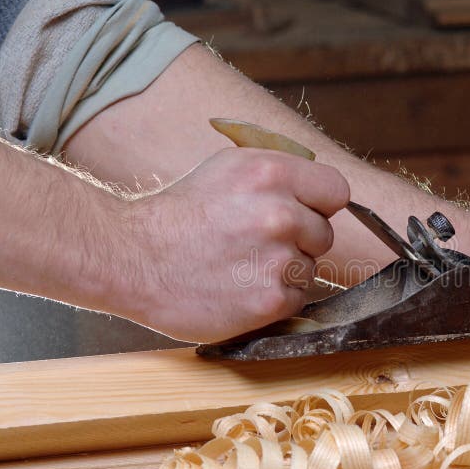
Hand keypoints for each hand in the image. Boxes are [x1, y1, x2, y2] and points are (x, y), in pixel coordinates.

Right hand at [115, 147, 349, 342]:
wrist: (132, 257)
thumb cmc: (180, 213)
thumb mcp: (228, 168)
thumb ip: (279, 174)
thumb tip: (318, 189)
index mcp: (272, 172)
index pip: (337, 190)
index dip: (319, 204)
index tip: (303, 213)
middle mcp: (280, 214)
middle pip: (325, 234)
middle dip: (299, 241)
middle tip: (257, 244)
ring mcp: (277, 259)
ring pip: (310, 269)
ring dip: (285, 272)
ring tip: (242, 267)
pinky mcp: (269, 300)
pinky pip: (297, 299)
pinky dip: (273, 299)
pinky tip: (240, 288)